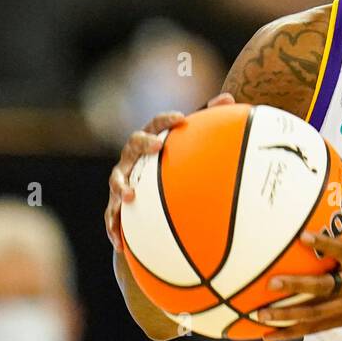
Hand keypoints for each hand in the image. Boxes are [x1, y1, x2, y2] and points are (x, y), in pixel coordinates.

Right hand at [104, 92, 234, 252]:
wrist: (148, 196)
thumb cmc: (172, 164)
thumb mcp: (190, 144)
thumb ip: (208, 121)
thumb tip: (229, 97)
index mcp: (152, 140)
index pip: (157, 124)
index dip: (166, 120)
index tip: (180, 118)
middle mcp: (134, 157)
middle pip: (133, 144)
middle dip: (144, 142)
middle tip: (156, 145)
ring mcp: (123, 179)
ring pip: (116, 180)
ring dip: (121, 187)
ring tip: (130, 196)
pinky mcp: (116, 205)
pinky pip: (111, 214)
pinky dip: (113, 226)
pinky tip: (119, 243)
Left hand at [254, 166, 341, 340]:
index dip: (324, 244)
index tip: (302, 237)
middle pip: (324, 287)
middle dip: (297, 286)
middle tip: (271, 282)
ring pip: (315, 313)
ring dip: (286, 316)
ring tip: (259, 314)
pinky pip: (315, 328)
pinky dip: (291, 332)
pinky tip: (267, 336)